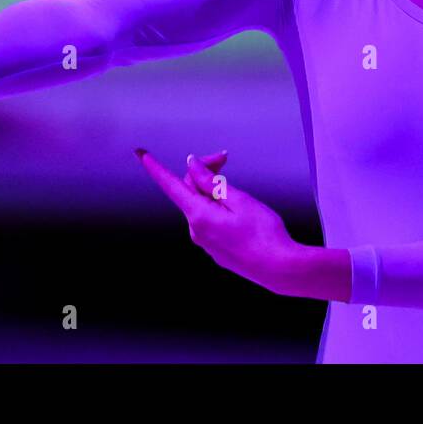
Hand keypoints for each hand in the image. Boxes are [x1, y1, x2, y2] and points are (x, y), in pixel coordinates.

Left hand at [134, 148, 305, 295]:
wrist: (281, 270)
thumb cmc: (264, 234)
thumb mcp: (239, 200)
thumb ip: (212, 182)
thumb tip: (193, 166)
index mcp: (199, 216)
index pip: (171, 186)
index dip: (155, 168)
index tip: (141, 153)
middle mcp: (196, 231)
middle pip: (191, 191)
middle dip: (204, 171)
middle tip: (225, 157)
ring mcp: (206, 243)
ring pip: (202, 206)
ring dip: (213, 190)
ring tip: (237, 187)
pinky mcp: (217, 249)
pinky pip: (210, 221)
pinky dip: (218, 207)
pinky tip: (239, 210)